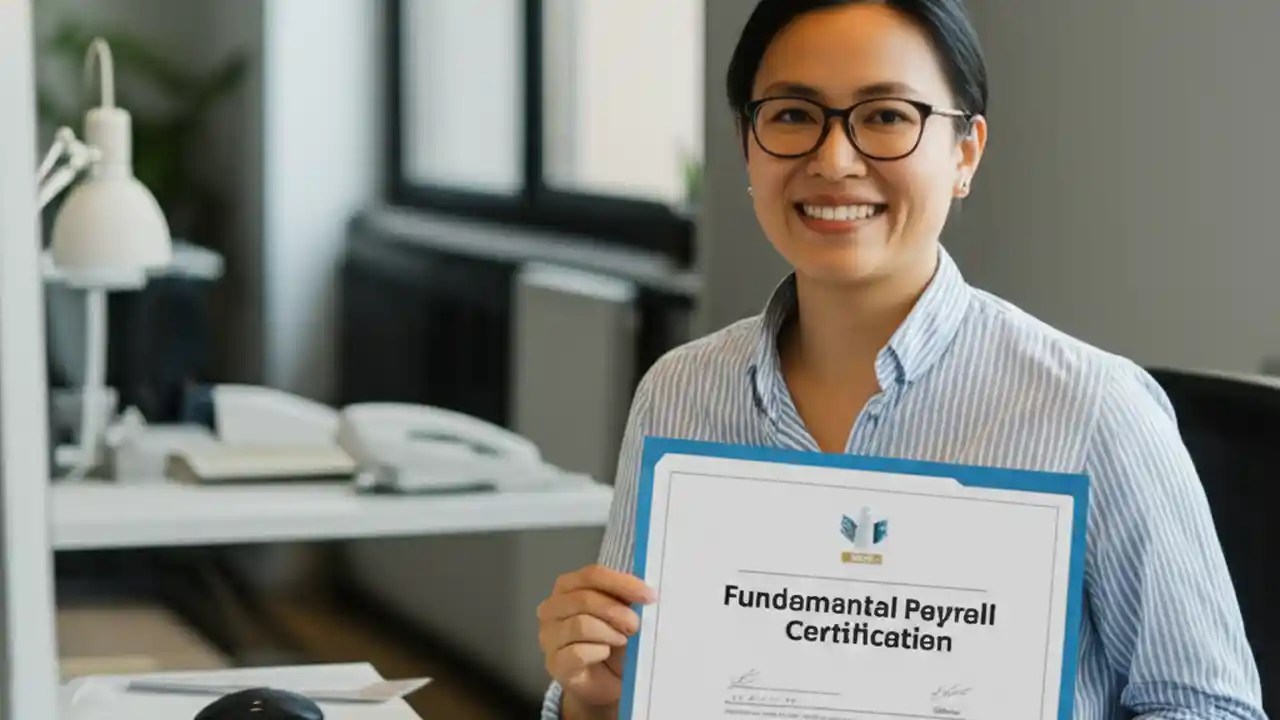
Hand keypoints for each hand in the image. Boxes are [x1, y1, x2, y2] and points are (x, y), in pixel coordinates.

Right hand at [537, 564, 656, 714]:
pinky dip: (598, 652)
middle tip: (636, 625)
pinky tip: (604, 654)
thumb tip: (645, 592)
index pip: (592, 575)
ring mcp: (549, 636)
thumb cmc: (614, 641)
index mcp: (568, 586)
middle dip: (617, 611)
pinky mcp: (554, 663)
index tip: (649, 596)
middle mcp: (552, 607)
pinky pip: (578, 652)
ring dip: (609, 633)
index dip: (622, 583)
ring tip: (622, 641)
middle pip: (585, 598)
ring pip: (581, 625)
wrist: (606, 681)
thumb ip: (628, 598)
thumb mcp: (624, 613)